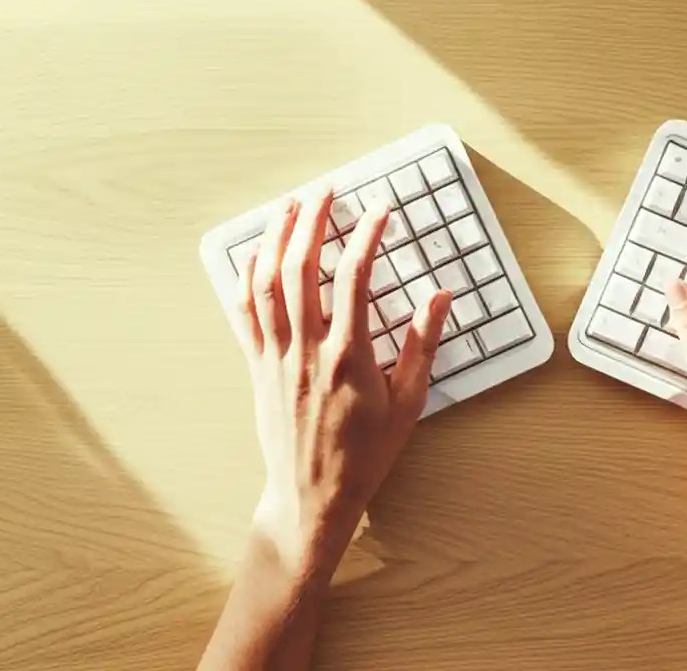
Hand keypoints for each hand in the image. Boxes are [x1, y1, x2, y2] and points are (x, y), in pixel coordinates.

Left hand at [229, 190, 451, 574]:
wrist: (313, 496)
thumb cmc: (366, 453)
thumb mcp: (408, 403)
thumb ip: (423, 345)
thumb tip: (441, 296)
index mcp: (349, 357)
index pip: (355, 278)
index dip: (366, 236)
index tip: (380, 211)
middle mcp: (307, 350)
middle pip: (301, 268)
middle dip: (312, 221)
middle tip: (327, 191)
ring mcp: (276, 356)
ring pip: (267, 283)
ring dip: (276, 238)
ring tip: (290, 206)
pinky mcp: (257, 366)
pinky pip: (244, 312)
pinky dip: (246, 277)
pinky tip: (253, 254)